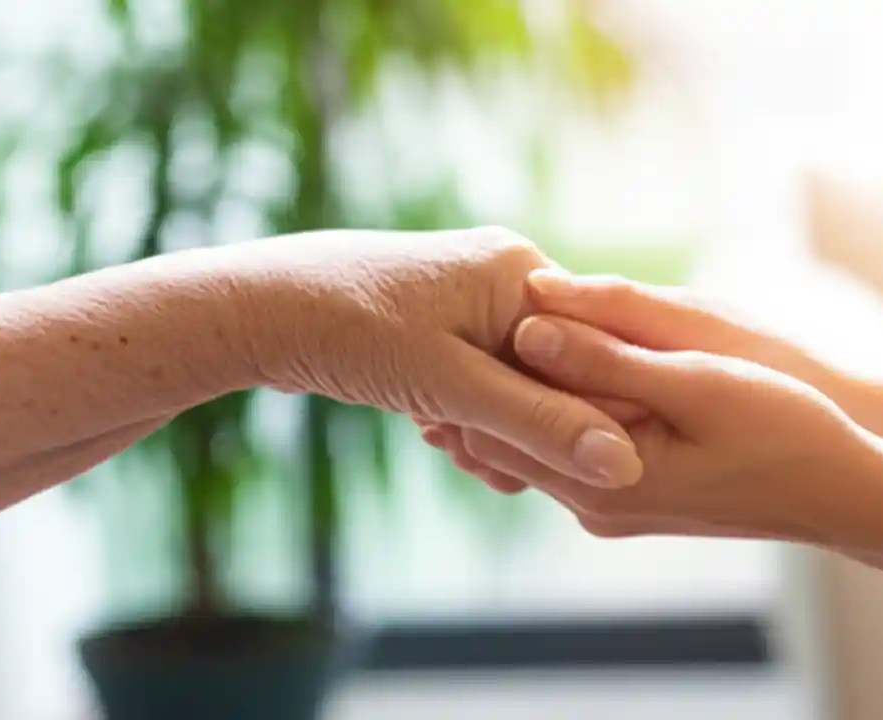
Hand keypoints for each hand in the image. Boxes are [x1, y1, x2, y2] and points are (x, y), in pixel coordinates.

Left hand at [225, 227, 642, 487]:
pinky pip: (484, 379)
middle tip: (486, 464)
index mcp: (522, 271)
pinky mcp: (444, 323)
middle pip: (558, 372)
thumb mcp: (452, 389)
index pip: (595, 353)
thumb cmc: (351, 331)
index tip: (562, 465)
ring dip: (494, 429)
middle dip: (528, 428)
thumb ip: (539, 426)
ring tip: (451, 448)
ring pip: (518, 384)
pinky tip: (442, 439)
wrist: (258, 309)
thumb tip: (624, 467)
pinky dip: (470, 416)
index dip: (585, 417)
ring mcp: (473, 298)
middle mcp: (505, 275)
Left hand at [420, 270, 850, 493]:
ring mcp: (613, 506)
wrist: (844, 491)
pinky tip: (536, 370)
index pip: (507, 420)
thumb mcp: (694, 380)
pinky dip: (549, 411)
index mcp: (603, 478)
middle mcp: (596, 504)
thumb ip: (607, 357)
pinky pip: (567, 451)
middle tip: (435, 323)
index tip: (438, 313)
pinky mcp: (632, 497)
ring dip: (511, 394)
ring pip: (535, 443)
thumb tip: (529, 328)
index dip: (470, 364)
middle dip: (477, 381)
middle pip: (510, 436)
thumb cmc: (784, 428)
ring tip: (472, 337)